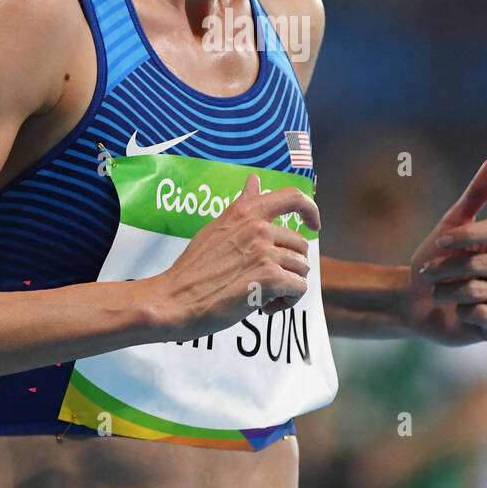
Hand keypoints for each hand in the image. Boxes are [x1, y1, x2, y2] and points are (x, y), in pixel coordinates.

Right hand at [150, 173, 320, 340]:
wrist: (173, 300)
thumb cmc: (192, 269)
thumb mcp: (216, 227)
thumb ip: (241, 206)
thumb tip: (254, 180)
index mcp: (246, 212)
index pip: (293, 196)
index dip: (310, 210)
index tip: (313, 226)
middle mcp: (258, 227)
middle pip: (301, 245)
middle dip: (290, 267)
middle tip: (266, 283)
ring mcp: (265, 251)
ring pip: (302, 269)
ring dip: (288, 287)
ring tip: (264, 296)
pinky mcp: (269, 277)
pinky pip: (299, 289)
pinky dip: (287, 302)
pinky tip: (265, 307)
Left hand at [401, 152, 486, 344]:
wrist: (414, 301)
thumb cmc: (435, 260)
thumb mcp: (450, 224)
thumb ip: (477, 194)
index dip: (467, 236)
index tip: (439, 241)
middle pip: (486, 263)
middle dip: (448, 268)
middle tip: (429, 274)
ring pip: (484, 291)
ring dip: (450, 292)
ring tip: (441, 294)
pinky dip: (466, 313)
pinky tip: (459, 313)